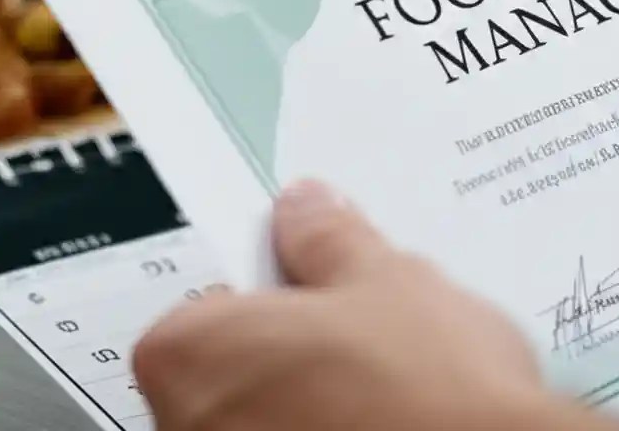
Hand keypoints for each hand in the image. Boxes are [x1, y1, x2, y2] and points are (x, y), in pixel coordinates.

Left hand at [133, 180, 618, 430]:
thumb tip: (307, 210)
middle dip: (290, 351)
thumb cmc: (428, 389)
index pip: (205, 308)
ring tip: (390, 388)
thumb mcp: (388, 280)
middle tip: (364, 339)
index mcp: (192, 355)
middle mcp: (190, 425)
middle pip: (231, 372)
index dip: (271, 296)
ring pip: (269, 418)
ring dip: (313, 401)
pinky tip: (392, 422)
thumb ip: (328, 241)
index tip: (316, 291)